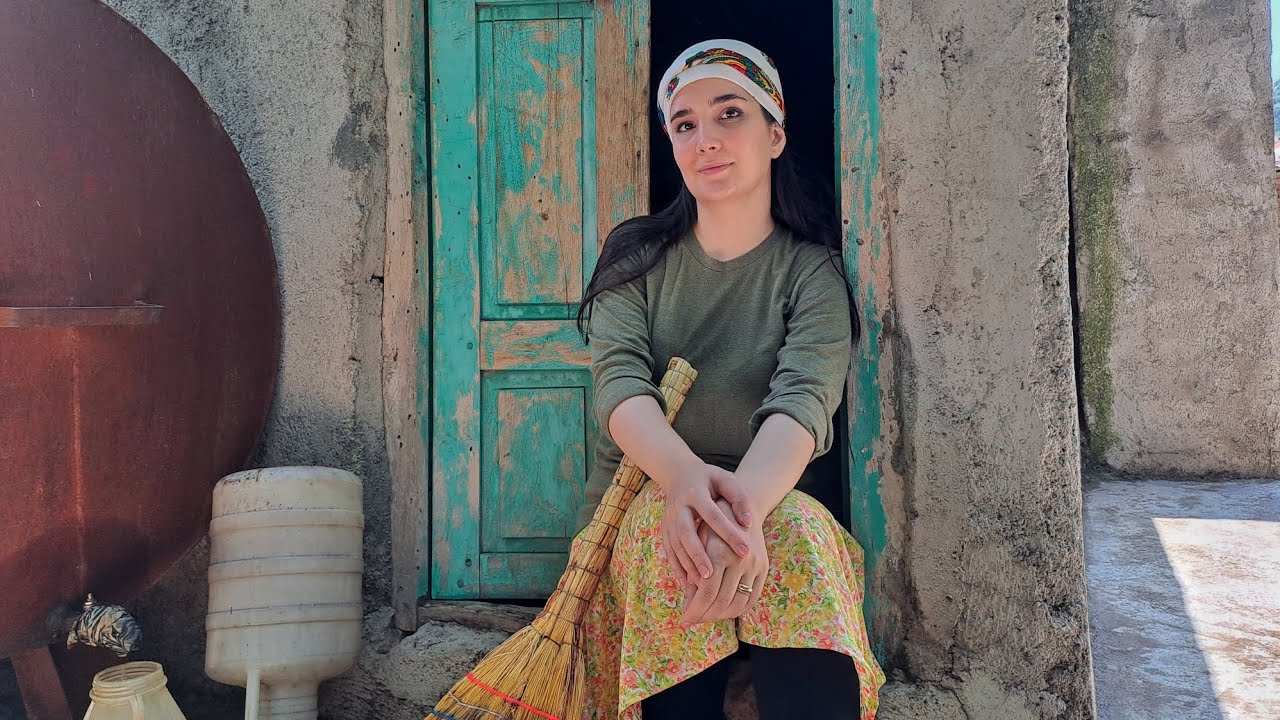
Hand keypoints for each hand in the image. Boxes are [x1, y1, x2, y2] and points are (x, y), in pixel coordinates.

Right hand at [659, 460, 753, 584]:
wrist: (680, 475)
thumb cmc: (710, 480)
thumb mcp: (726, 480)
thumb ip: (738, 499)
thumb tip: (748, 523)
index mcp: (695, 492)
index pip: (713, 515)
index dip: (729, 533)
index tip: (745, 552)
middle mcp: (678, 507)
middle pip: (686, 533)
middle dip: (698, 555)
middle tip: (712, 575)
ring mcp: (668, 519)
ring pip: (675, 546)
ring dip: (687, 566)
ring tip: (701, 585)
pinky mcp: (664, 530)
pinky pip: (669, 552)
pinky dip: (678, 568)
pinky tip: (688, 584)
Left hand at [681, 499, 767, 626]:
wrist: (739, 505)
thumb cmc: (710, 523)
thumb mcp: (696, 543)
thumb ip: (693, 573)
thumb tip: (688, 605)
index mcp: (719, 552)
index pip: (706, 592)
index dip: (694, 610)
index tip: (683, 619)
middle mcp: (739, 560)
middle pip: (721, 601)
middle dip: (704, 616)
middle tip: (692, 622)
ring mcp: (754, 564)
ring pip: (738, 603)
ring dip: (720, 616)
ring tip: (706, 618)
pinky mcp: (763, 568)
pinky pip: (752, 597)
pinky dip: (738, 610)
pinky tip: (725, 613)